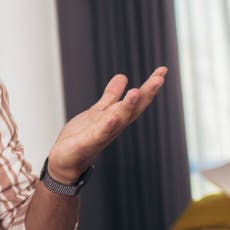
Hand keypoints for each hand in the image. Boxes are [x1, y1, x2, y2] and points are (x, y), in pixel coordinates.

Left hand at [47, 67, 167, 183]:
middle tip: (159, 78)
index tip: (162, 70)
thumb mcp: (99, 110)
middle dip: (146, 94)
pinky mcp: (87, 142)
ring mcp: (102, 134)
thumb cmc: (83, 136)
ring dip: (128, 107)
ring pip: (118, 120)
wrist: (66, 159)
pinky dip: (106, 126)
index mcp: (118, 117)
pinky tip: (111, 117)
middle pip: (133, 109)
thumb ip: (111, 95)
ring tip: (136, 91)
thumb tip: (123, 77)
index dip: (149, 86)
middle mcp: (114, 126)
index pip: (137, 100)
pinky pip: (99, 134)